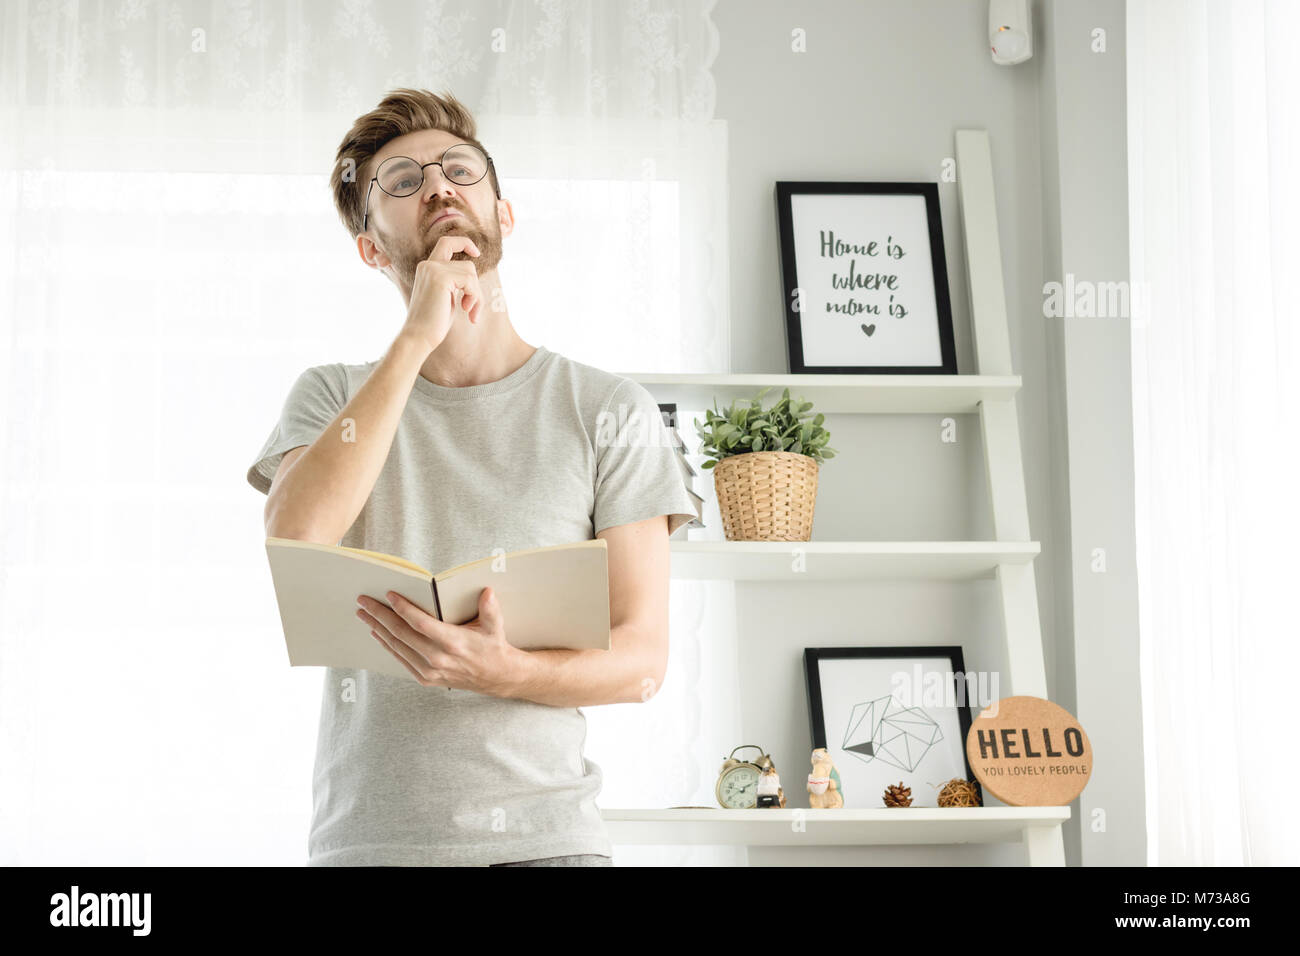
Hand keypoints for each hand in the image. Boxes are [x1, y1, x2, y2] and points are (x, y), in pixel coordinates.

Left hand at [355, 586, 521, 694]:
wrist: (495, 677)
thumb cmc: (493, 647)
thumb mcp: (495, 626)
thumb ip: (490, 609)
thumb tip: (486, 591)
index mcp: (453, 643)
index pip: (421, 623)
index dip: (403, 609)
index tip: (389, 594)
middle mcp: (438, 659)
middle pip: (401, 634)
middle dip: (380, 615)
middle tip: (364, 601)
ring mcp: (429, 671)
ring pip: (397, 647)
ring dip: (378, 629)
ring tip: (365, 614)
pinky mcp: (425, 678)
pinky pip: (401, 659)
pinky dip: (387, 645)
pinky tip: (378, 633)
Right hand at [399, 234, 482, 354]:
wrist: (418, 337)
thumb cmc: (433, 323)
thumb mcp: (446, 297)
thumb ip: (455, 283)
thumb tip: (473, 277)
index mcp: (427, 268)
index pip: (447, 242)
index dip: (464, 243)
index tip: (477, 253)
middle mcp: (428, 265)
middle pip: (467, 263)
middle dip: (476, 285)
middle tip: (473, 306)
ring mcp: (433, 270)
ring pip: (471, 273)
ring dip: (476, 295)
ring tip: (469, 312)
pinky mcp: (441, 278)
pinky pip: (470, 281)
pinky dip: (475, 297)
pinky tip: (467, 312)